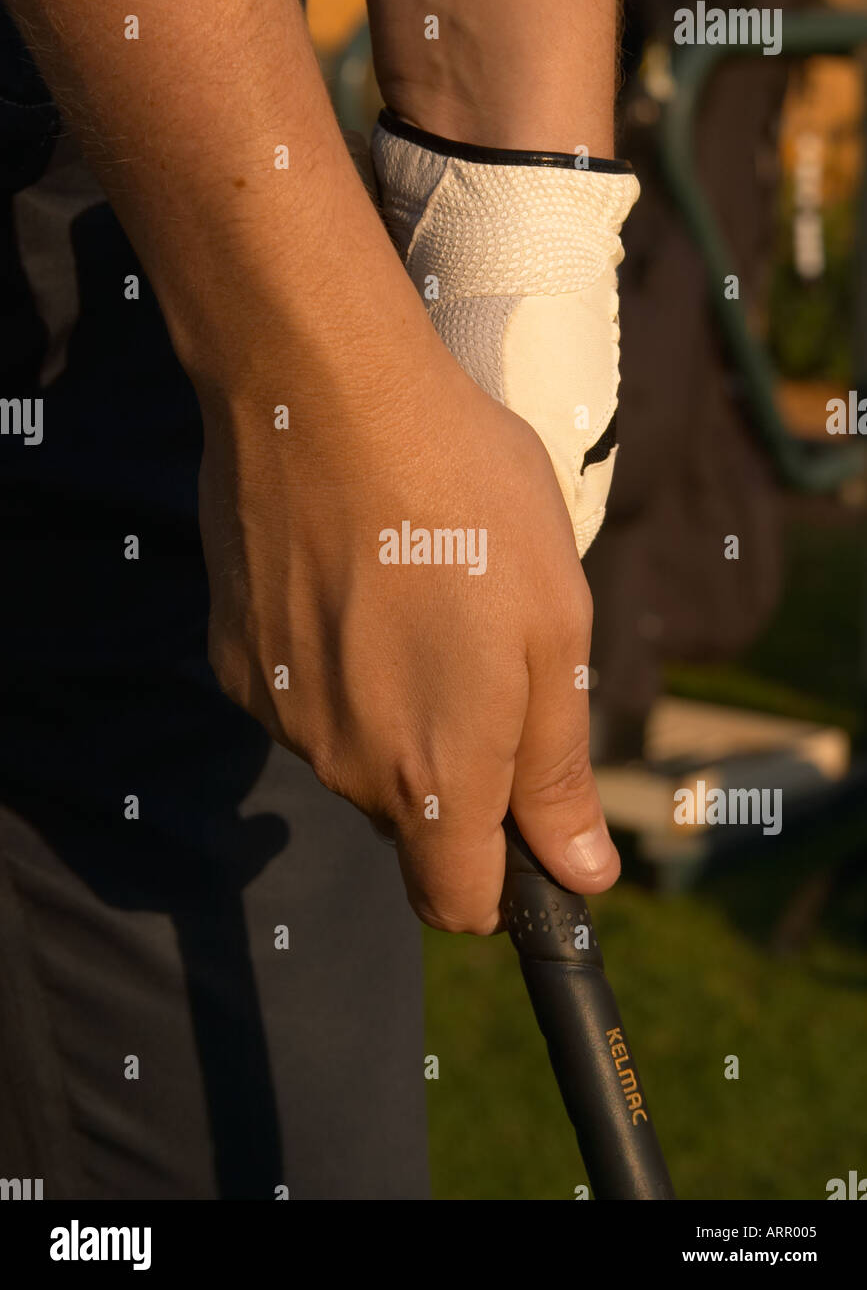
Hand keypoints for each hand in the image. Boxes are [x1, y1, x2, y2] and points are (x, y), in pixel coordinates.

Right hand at [197, 333, 619, 933]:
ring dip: (392, 704)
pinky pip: (304, 697)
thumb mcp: (556, 629)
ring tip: (415, 592)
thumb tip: (580, 874)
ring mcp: (281, 714)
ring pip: (355, 751)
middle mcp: (345, 765)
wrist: (321, 395)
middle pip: (411, 819)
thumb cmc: (465, 501)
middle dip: (454, 765)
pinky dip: (334, 663)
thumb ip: (558, 769)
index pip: (459, 905)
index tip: (524, 826)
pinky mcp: (235, 659)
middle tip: (481, 647)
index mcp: (435, 773)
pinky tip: (353, 578)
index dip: (502, 883)